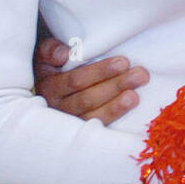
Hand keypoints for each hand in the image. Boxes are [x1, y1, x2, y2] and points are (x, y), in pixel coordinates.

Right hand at [33, 37, 147, 124]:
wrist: (45, 91)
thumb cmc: (52, 67)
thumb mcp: (44, 55)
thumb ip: (51, 50)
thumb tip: (64, 55)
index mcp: (50, 88)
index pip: (76, 81)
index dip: (100, 72)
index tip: (124, 62)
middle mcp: (58, 109)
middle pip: (88, 99)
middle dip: (116, 86)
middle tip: (140, 75)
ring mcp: (71, 123)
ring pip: (94, 117)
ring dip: (117, 107)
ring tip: (135, 96)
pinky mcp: (83, 133)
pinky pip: (100, 129)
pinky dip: (116, 121)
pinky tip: (131, 112)